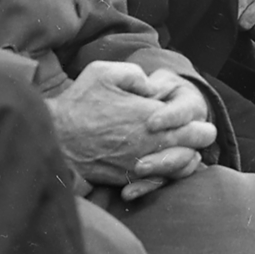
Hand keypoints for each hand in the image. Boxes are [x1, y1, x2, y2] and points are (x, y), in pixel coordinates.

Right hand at [49, 62, 215, 197]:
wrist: (54, 138)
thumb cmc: (79, 103)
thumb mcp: (104, 72)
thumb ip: (136, 74)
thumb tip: (153, 87)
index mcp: (151, 117)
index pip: (196, 126)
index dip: (198, 120)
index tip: (191, 115)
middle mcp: (151, 144)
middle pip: (197, 147)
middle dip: (199, 138)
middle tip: (193, 131)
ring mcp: (141, 165)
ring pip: (183, 168)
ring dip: (185, 156)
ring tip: (179, 146)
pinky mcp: (129, 179)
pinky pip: (161, 181)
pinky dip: (166, 172)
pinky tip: (160, 161)